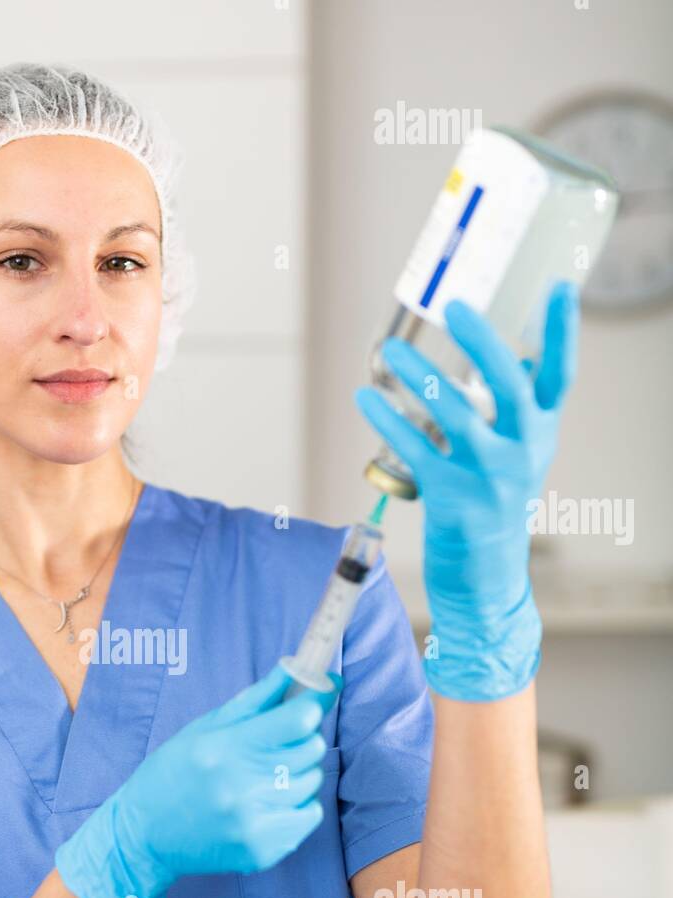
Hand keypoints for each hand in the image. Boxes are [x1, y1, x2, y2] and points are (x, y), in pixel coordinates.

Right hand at [54, 662, 341, 897]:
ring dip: (298, 773)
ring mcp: (253, 822)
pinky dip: (299, 805)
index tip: (307, 707)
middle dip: (303, 739)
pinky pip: (310, 816)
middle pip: (311, 749)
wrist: (145, 835)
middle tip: (277, 744)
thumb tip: (298, 667)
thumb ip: (256, 699)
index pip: (298, 721)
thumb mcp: (204, 728)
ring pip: (313, 782)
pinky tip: (271, 802)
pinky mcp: (262, 851)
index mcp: (224, 748)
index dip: (309, 708)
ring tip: (265, 777)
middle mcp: (240, 786)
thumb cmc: (173, 772)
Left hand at [355, 280, 578, 699]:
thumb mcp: (522, 455)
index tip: (561, 287)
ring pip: (453, 411)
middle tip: (455, 306)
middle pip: (507, 385)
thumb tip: (519, 357)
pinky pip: (412, 446)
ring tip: (389, 348)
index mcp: (541, 434)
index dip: (562, 332)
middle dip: (481, 341)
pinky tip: (366, 396)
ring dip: (416, 374)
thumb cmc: (498, 504)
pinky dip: (387, 417)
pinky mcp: (448, 495)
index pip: (560, 376)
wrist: (487, 578)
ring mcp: (486, 474)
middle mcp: (522, 451)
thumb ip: (521, 411)